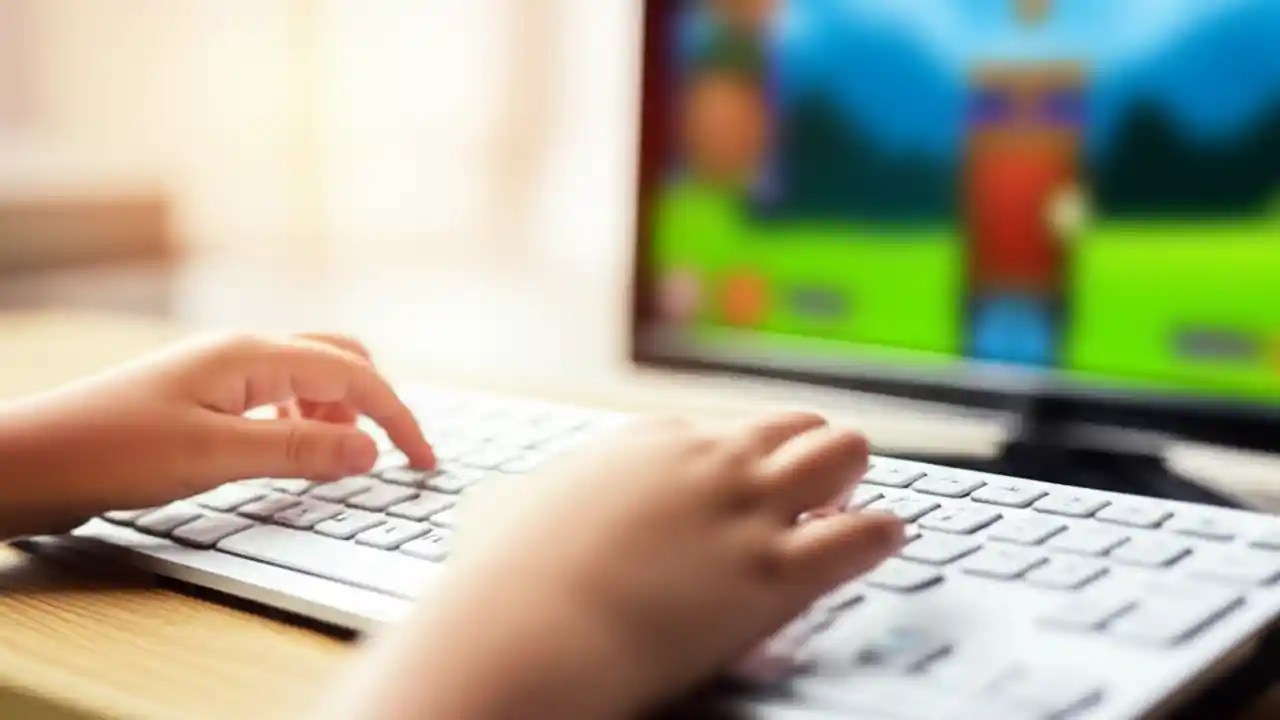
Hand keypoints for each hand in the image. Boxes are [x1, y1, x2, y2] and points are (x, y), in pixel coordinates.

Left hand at [0, 332, 431, 535]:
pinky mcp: (206, 398)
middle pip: (340, 359)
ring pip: (309, 379)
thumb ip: (299, 449)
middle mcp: (243, 353)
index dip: (398, 417)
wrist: (28, 460)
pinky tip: (294, 453)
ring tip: (345, 462)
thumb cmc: (109, 451)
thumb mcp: (214, 455)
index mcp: (252, 355)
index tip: (424, 462)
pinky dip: (306, 422)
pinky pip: (278, 399)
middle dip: (377, 402)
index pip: (353, 376)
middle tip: (395, 456)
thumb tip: (371, 450)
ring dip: (340, 414)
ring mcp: (223, 373)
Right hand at [332, 413, 902, 719]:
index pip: (730, 429)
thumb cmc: (503, 578)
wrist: (526, 632)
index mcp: (653, 442)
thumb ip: (526, 495)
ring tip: (853, 506)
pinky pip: (863, 536)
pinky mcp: (775, 574)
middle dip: (814, 455)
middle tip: (819, 488)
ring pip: (843, 455)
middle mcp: (710, 460)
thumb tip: (508, 500)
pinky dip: (880, 535)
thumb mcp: (503, 507)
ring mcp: (747, 511)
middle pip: (799, 426)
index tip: (754, 479)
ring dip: (853, 479)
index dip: (750, 457)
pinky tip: (884, 539)